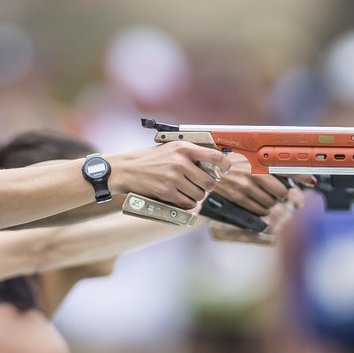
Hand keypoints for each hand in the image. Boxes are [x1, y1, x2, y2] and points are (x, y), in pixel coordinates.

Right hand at [109, 141, 231, 209]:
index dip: (225, 165)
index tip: (226, 169)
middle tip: (202, 186)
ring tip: (189, 192)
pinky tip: (183, 199)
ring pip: (200, 194)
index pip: (214, 156)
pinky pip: (187, 203)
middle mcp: (180, 161)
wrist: (127, 169)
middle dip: (208, 186)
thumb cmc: (150, 159)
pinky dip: (188, 203)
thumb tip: (213, 165)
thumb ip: (191, 154)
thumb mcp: (171, 149)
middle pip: (209, 181)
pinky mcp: (166, 191)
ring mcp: (173, 177)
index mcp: (184, 148)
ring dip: (197, 196)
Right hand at [215, 154, 307, 216]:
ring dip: (272, 202)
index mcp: (260, 160)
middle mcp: (255, 173)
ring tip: (264, 196)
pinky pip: (259, 209)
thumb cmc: (232, 163)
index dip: (303, 176)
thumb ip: (272, 168)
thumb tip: (295, 179)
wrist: (208, 169)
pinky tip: (258, 203)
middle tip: (279, 192)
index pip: (288, 168)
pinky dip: (262, 209)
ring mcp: (246, 186)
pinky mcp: (238, 197)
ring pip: (271, 203)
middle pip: (282, 192)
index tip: (311, 181)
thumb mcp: (252, 159)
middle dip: (282, 194)